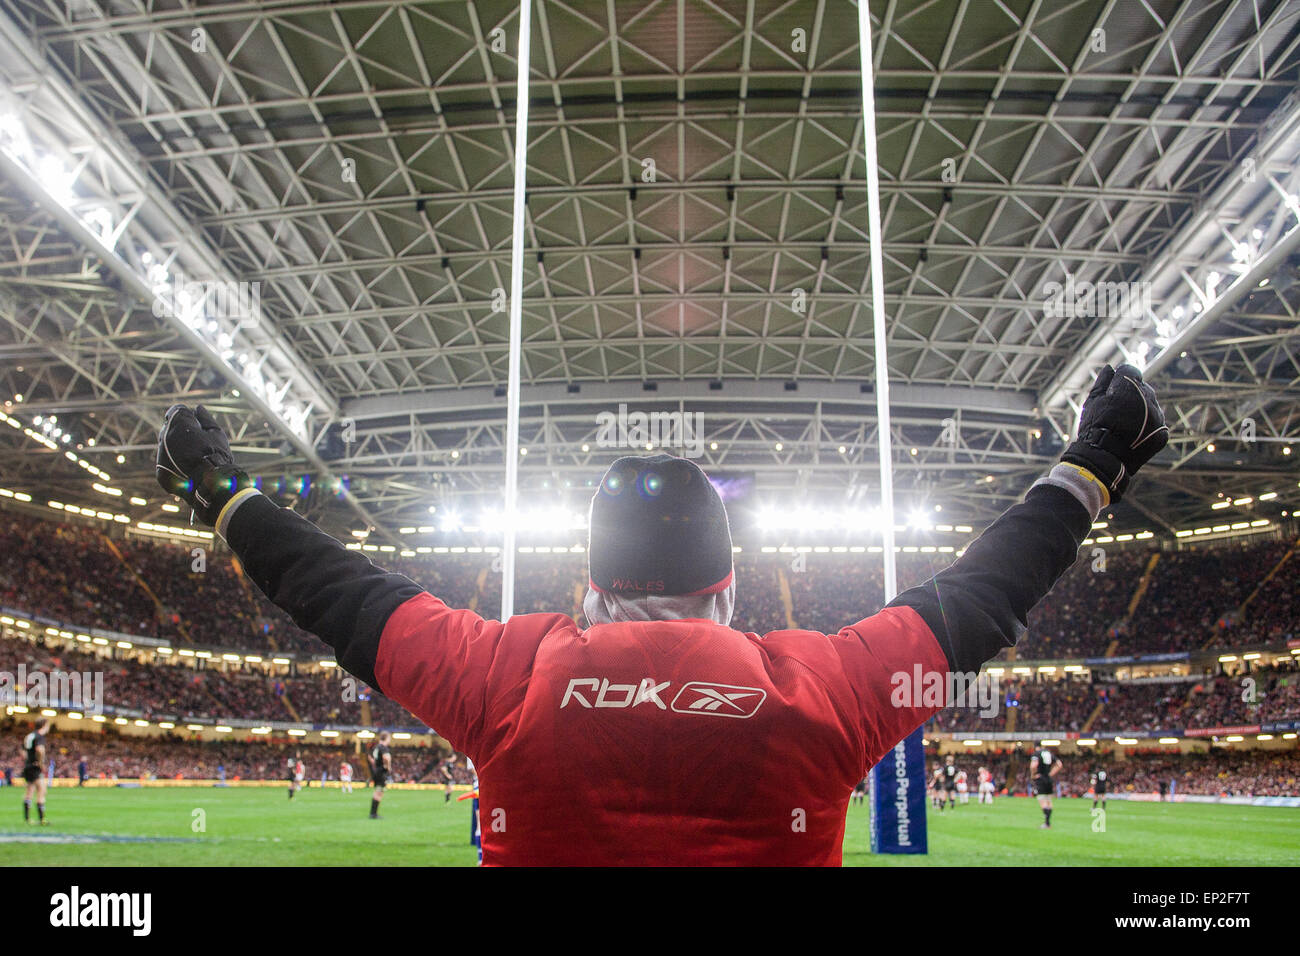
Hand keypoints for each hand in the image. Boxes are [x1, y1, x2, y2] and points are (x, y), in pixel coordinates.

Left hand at [155, 404, 251, 525]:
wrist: (212, 487)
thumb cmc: (218, 457)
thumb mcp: (217, 434)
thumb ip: (206, 419)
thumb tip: (198, 409)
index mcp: (179, 424)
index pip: (177, 411)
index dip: (188, 416)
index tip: (196, 422)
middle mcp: (164, 437)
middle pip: (168, 427)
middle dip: (180, 431)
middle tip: (197, 441)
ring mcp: (160, 455)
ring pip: (165, 445)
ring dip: (176, 447)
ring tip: (194, 458)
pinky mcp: (160, 472)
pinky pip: (165, 462)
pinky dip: (174, 463)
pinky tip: (189, 469)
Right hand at [1061, 364, 1167, 503]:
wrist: (1104, 458)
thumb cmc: (1094, 428)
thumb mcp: (1092, 402)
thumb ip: (1102, 383)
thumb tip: (1110, 368)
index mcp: (1129, 386)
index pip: (1130, 370)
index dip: (1120, 379)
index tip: (1113, 389)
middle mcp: (1148, 397)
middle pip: (1143, 388)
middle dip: (1132, 395)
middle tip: (1117, 410)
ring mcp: (1158, 416)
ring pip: (1151, 406)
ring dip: (1141, 411)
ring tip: (1124, 425)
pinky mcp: (1163, 432)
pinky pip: (1157, 424)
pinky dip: (1148, 428)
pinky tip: (1134, 435)